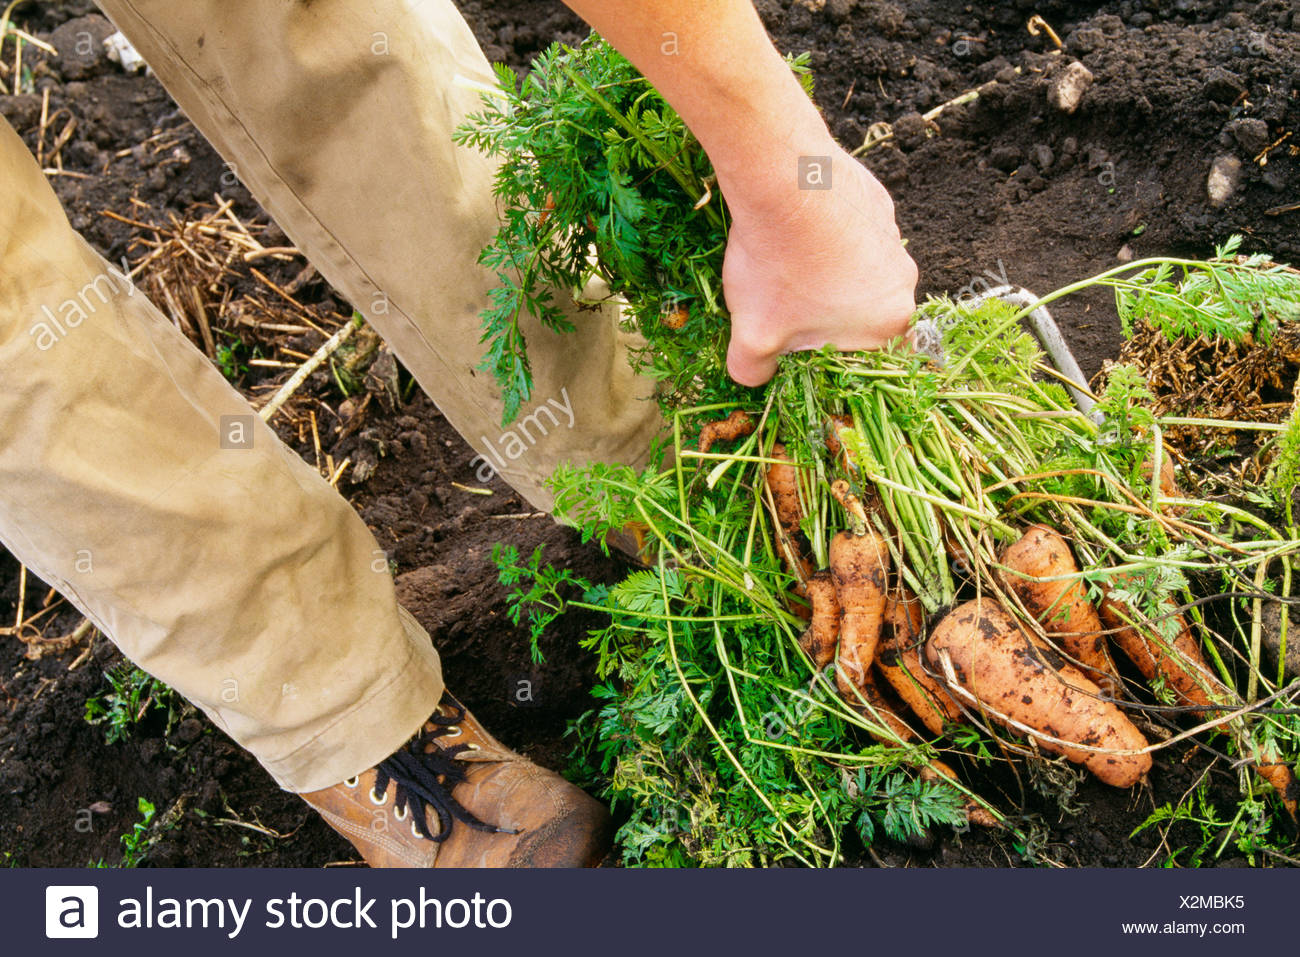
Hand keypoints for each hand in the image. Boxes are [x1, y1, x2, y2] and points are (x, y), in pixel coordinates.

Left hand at [721, 149, 917, 386]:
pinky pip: (855, 232)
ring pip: (861, 271)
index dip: (842, 360)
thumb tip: (752, 376)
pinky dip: (829, 237)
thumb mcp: (752, 335)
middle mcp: (904, 279)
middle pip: (866, 313)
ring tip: (785, 265)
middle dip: (829, 317)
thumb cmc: (777, 265)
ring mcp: (893, 235)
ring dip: (829, 276)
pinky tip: (794, 231)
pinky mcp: (877, 201)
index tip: (811, 352)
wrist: (781, 178)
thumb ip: (753, 369)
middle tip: (788, 308)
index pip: (877, 359)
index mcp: (889, 321)